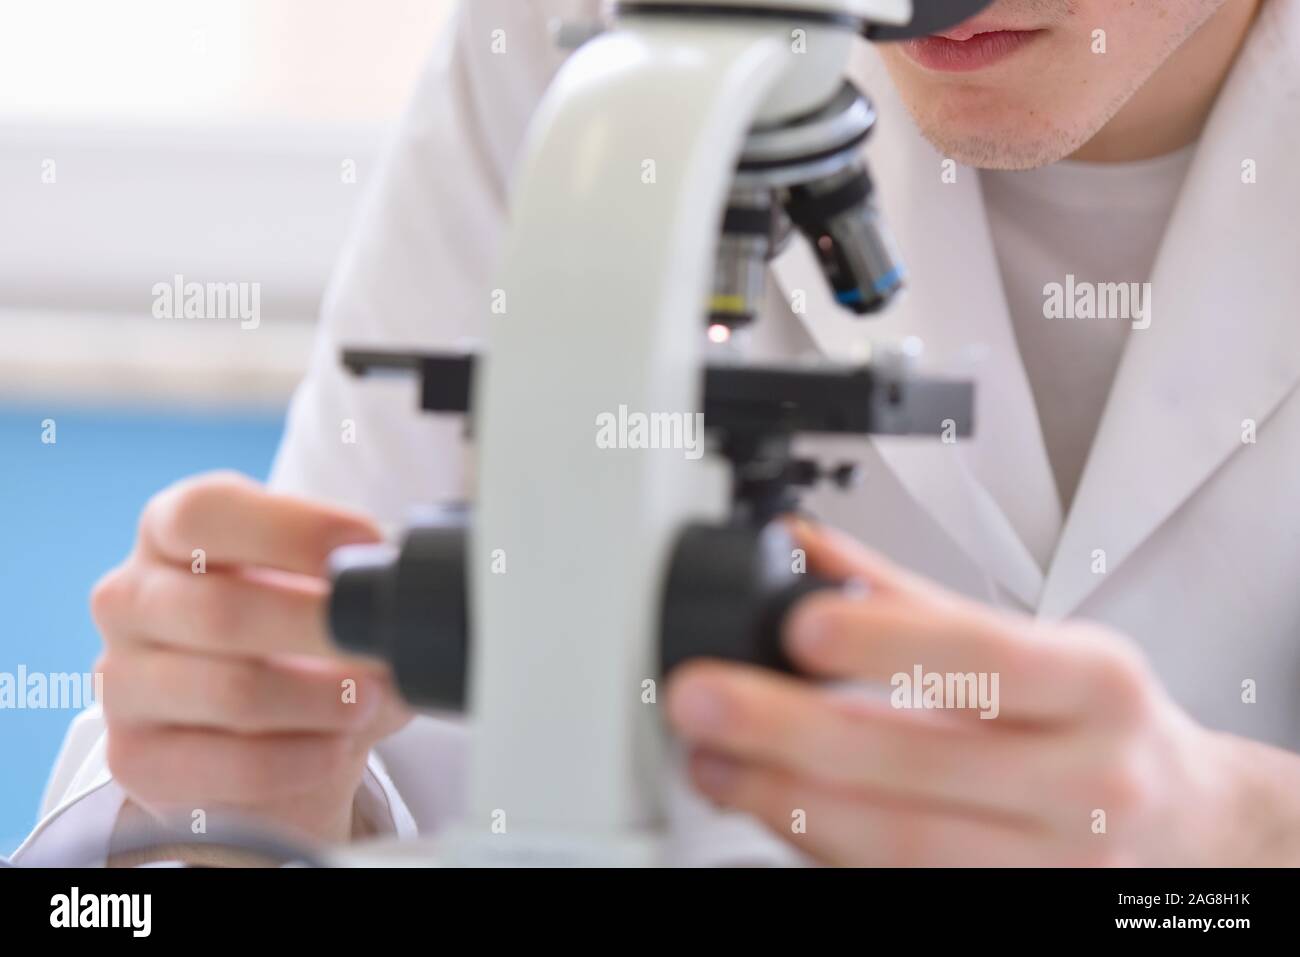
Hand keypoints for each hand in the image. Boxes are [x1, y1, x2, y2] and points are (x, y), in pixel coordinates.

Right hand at [92, 471, 411, 845]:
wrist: (269, 729)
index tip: (368, 545)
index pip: (204, 513)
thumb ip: (360, 578)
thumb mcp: (325, 586)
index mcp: (170, 530)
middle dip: (321, 628)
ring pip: (228, 691)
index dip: (293, 528)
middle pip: (219, 609)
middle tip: (379, 642)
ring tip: (369, 698)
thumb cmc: (299, 635)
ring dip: (317, 698)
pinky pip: (222, 766)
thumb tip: (410, 595)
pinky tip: (334, 749)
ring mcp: (122, 681)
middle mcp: (131, 598)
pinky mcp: (134, 758)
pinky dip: (296, 759)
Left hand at [666, 519, 1299, 865]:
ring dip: (785, 801)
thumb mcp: (1037, 643)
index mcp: (1098, 688)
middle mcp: (1087, 785)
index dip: (888, 644)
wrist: (1180, 824)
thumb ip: (910, 599)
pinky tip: (768, 807)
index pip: (985, 659)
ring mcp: (1052, 868)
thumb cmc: (1099, 722)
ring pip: (900, 845)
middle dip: (792, 733)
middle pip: (919, 765)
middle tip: (703, 702)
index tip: (798, 625)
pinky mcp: (1013, 910)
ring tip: (712, 761)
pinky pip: (898, 885)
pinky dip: (819, 846)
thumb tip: (801, 551)